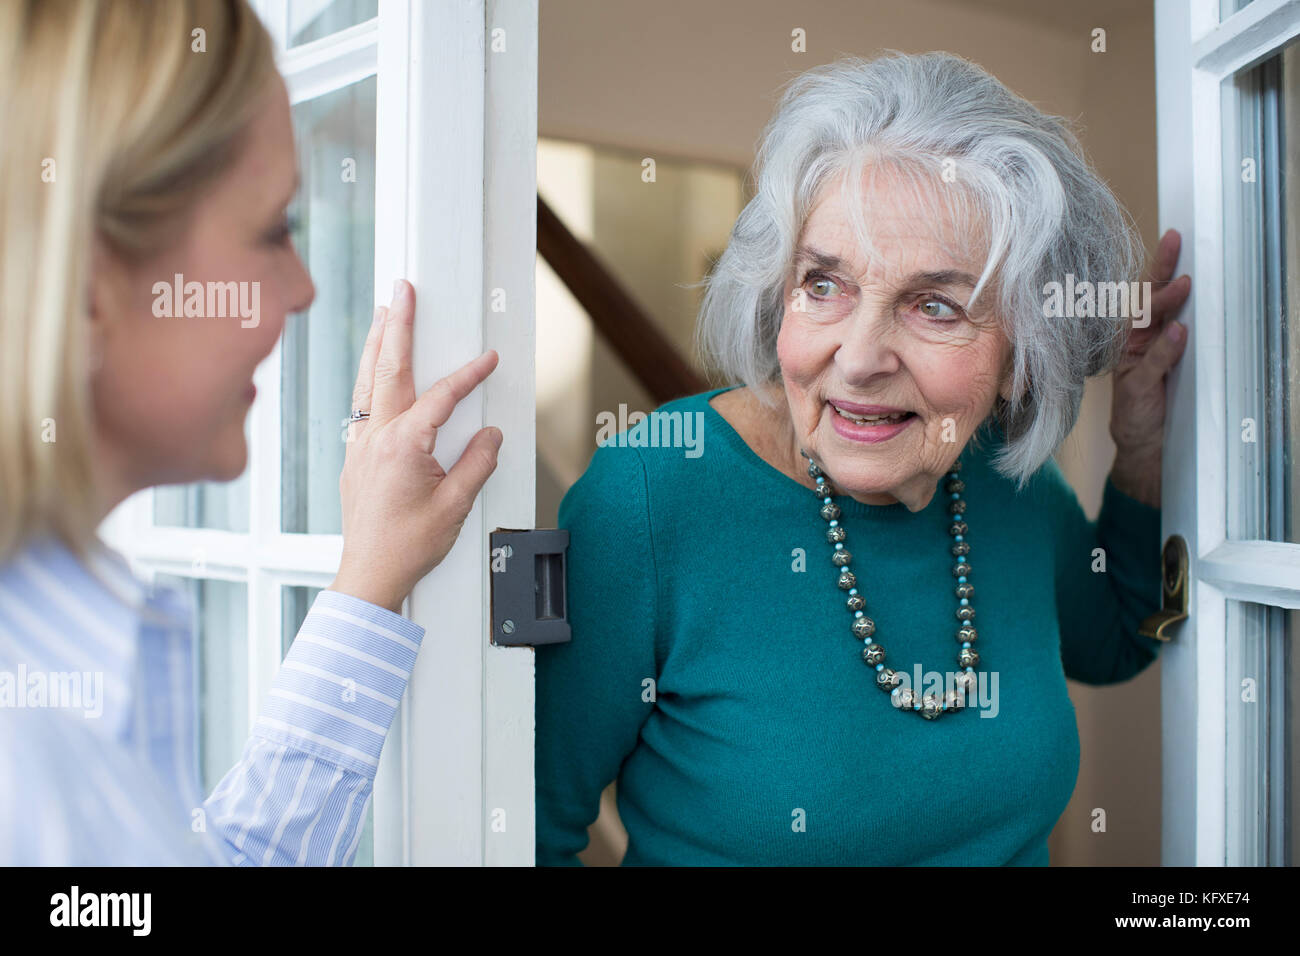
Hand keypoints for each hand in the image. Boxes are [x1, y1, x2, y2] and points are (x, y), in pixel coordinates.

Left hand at [330, 280, 501, 612]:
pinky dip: (368, 378)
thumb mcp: (456, 505)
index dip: (468, 376)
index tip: (487, 360)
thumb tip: (490, 434)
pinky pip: (360, 405)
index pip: (441, 398)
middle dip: (399, 324)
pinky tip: (375, 371)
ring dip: (377, 344)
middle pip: (388, 368)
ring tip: (385, 314)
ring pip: (366, 382)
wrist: (370, 575)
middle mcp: (375, 439)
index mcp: (403, 446)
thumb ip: (476, 463)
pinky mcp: (355, 459)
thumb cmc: (409, 546)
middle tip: (404, 290)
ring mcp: (360, 446)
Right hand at [1108, 228, 1190, 506]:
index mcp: (1143, 334)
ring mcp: (1133, 362)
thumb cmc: (1154, 404)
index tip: (1175, 237)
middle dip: (1160, 271)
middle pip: (1146, 300)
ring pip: (1146, 324)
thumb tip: (1185, 315)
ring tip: (1183, 284)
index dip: (1162, 264)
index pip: (1152, 292)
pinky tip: (1177, 331)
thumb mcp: (1166, 365)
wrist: (1143, 443)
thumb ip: (1172, 342)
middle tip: (1175, 245)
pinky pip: (1152, 361)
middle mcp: (1135, 343)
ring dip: (1164, 303)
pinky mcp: (1135, 385)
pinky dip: (1166, 347)